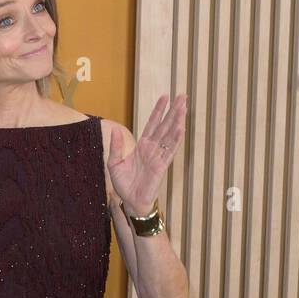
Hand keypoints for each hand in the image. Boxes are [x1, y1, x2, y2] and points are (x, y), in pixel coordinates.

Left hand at [108, 94, 186, 215]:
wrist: (129, 201)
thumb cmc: (123, 184)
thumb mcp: (114, 163)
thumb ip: (116, 147)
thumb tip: (115, 130)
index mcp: (142, 146)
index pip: (152, 124)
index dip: (158, 110)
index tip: (165, 97)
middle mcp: (152, 149)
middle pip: (165, 126)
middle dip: (173, 111)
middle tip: (183, 96)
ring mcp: (158, 157)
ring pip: (169, 136)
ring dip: (177, 122)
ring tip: (184, 108)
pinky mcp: (161, 167)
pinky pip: (169, 152)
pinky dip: (175, 141)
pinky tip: (181, 129)